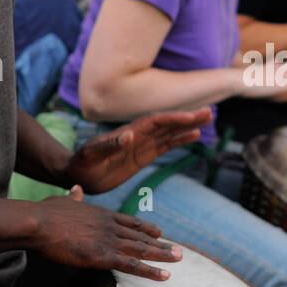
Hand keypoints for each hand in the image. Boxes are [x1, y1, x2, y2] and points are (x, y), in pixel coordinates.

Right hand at [30, 187, 182, 279]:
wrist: (38, 222)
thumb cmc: (45, 213)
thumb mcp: (62, 200)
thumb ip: (73, 197)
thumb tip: (76, 189)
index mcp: (102, 213)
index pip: (130, 222)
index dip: (147, 228)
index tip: (160, 232)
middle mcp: (111, 226)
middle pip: (141, 236)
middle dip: (161, 244)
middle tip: (179, 250)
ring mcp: (109, 241)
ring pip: (142, 249)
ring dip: (162, 255)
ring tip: (179, 259)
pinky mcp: (103, 256)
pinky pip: (132, 265)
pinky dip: (150, 271)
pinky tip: (164, 275)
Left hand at [64, 109, 210, 194]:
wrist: (77, 174)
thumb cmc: (81, 164)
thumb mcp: (92, 155)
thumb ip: (109, 145)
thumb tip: (129, 136)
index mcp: (128, 133)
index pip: (155, 122)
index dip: (173, 119)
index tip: (191, 118)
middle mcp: (138, 135)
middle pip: (167, 123)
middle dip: (187, 118)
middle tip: (209, 112)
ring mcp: (142, 145)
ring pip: (170, 132)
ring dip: (188, 125)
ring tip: (208, 119)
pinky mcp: (143, 156)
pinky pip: (165, 146)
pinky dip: (180, 140)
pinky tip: (194, 136)